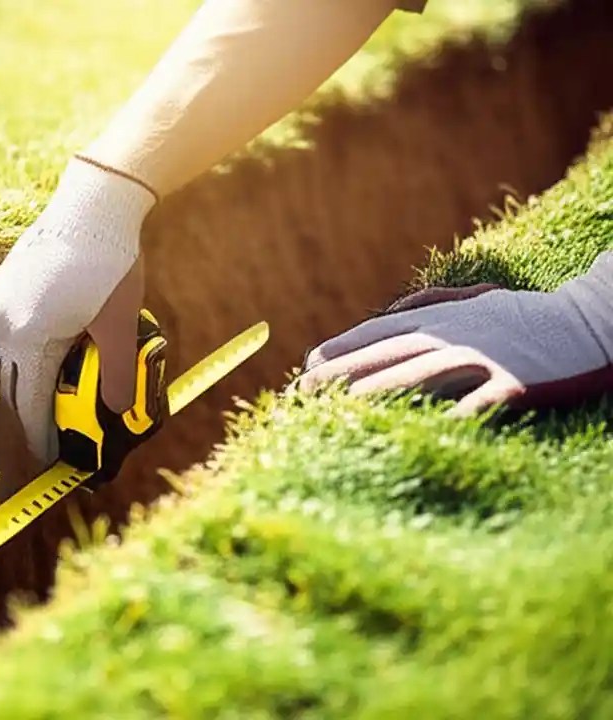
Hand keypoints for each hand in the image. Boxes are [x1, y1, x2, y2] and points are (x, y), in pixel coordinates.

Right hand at [0, 158, 154, 464]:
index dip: (38, 434)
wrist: (92, 204)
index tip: (48, 455)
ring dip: (19, 384)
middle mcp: (4, 323)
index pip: (28, 402)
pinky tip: (39, 356)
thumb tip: (119, 412)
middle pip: (8, 385)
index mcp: (30, 338)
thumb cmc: (108, 263)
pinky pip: (1, 334)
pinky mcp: (1, 286)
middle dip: (26, 413)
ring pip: (1, 360)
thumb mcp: (120, 325)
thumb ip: (116, 373)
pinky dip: (16, 355)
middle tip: (49, 433)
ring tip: (45, 399)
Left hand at [299, 262, 612, 414]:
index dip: (332, 356)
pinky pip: (473, 404)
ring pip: (413, 378)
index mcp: (436, 319)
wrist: (596, 321)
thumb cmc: (527, 315)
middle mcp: (450, 335)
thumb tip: (381, 314)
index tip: (301, 376)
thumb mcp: (475, 298)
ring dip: (371, 397)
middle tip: (299, 401)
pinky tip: (414, 435)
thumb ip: (427, 304)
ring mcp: (482, 357)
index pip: (370, 336)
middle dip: (335, 380)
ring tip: (335, 418)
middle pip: (381, 358)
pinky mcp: (514, 382)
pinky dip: (445, 419)